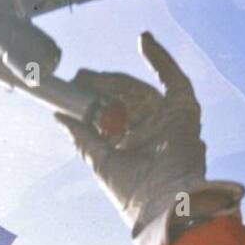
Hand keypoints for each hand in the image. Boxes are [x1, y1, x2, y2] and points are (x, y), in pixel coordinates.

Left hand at [57, 33, 242, 244]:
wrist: (163, 203)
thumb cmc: (133, 194)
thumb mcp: (100, 161)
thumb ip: (82, 136)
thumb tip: (60, 115)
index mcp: (131, 149)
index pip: (110, 116)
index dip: (92, 100)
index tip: (73, 89)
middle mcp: (149, 134)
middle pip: (124, 101)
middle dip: (101, 88)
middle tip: (79, 78)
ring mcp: (166, 122)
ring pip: (141, 90)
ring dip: (116, 80)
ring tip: (91, 77)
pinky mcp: (184, 112)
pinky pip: (175, 79)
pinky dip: (162, 59)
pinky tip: (144, 41)